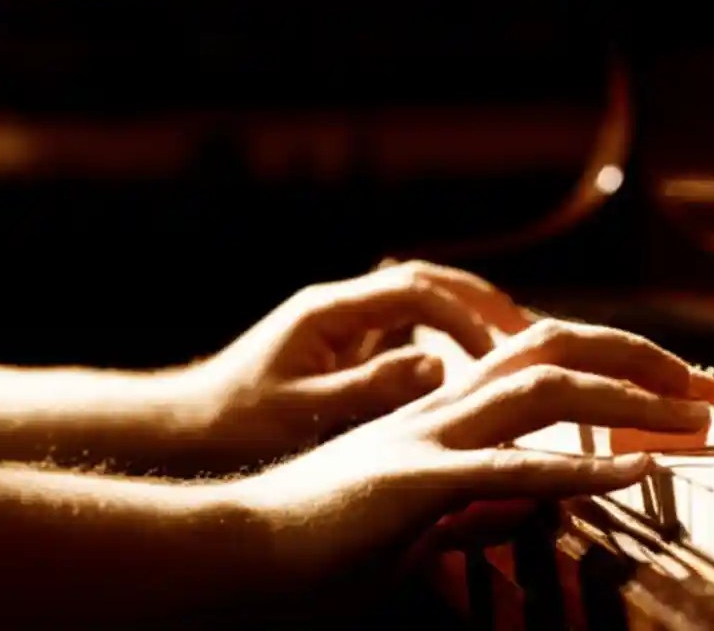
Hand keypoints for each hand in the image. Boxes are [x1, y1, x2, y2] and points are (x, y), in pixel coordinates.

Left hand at [175, 261, 533, 467]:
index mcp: (329, 311)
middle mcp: (340, 309)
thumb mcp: (301, 413)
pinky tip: (472, 382)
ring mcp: (344, 329)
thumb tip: (437, 366)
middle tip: (530, 334)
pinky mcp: (346, 353)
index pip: (415, 291)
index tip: (499, 357)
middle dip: (480, 303)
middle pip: (427, 282)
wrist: (182, 431)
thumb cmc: (231, 427)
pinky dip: (444, 348)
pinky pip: (408, 337)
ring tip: (514, 353)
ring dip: (466, 320)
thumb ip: (369, 389)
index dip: (465, 317)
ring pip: (420, 305)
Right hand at [231, 318, 713, 598]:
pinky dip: (581, 465)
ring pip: (542, 389)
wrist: (237, 549)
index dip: (611, 361)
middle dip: (639, 360)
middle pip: (554, 349)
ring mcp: (429, 439)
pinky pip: (511, 467)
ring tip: (692, 416)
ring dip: (628, 396)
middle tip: (706, 388)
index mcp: (443, 412)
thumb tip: (534, 499)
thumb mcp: (420, 516)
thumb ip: (478, 501)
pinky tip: (634, 467)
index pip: (539, 361)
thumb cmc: (318, 540)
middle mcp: (441, 408)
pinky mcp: (416, 482)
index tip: (669, 389)